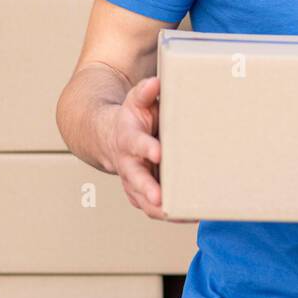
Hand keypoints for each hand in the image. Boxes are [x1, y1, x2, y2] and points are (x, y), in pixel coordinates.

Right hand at [105, 76, 170, 220]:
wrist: (110, 137)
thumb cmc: (132, 119)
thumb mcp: (136, 101)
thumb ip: (145, 93)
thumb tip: (155, 83)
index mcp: (127, 138)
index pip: (136, 143)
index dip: (146, 148)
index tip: (158, 152)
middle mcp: (127, 163)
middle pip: (135, 178)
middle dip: (147, 189)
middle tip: (160, 198)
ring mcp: (132, 181)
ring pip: (142, 199)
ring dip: (158, 208)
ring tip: (178, 213)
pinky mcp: (139, 193)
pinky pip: (151, 208)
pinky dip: (167, 213)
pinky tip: (187, 215)